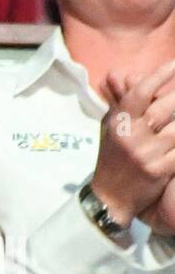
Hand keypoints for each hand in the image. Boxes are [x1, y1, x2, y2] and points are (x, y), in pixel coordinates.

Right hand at [92, 60, 174, 226]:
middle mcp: (130, 137)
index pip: (140, 93)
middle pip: (165, 107)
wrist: (110, 199)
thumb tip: (129, 74)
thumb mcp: (112, 128)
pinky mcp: (159, 170)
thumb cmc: (113, 159)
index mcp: (118, 123)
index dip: (160, 75)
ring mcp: (146, 154)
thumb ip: (123, 101)